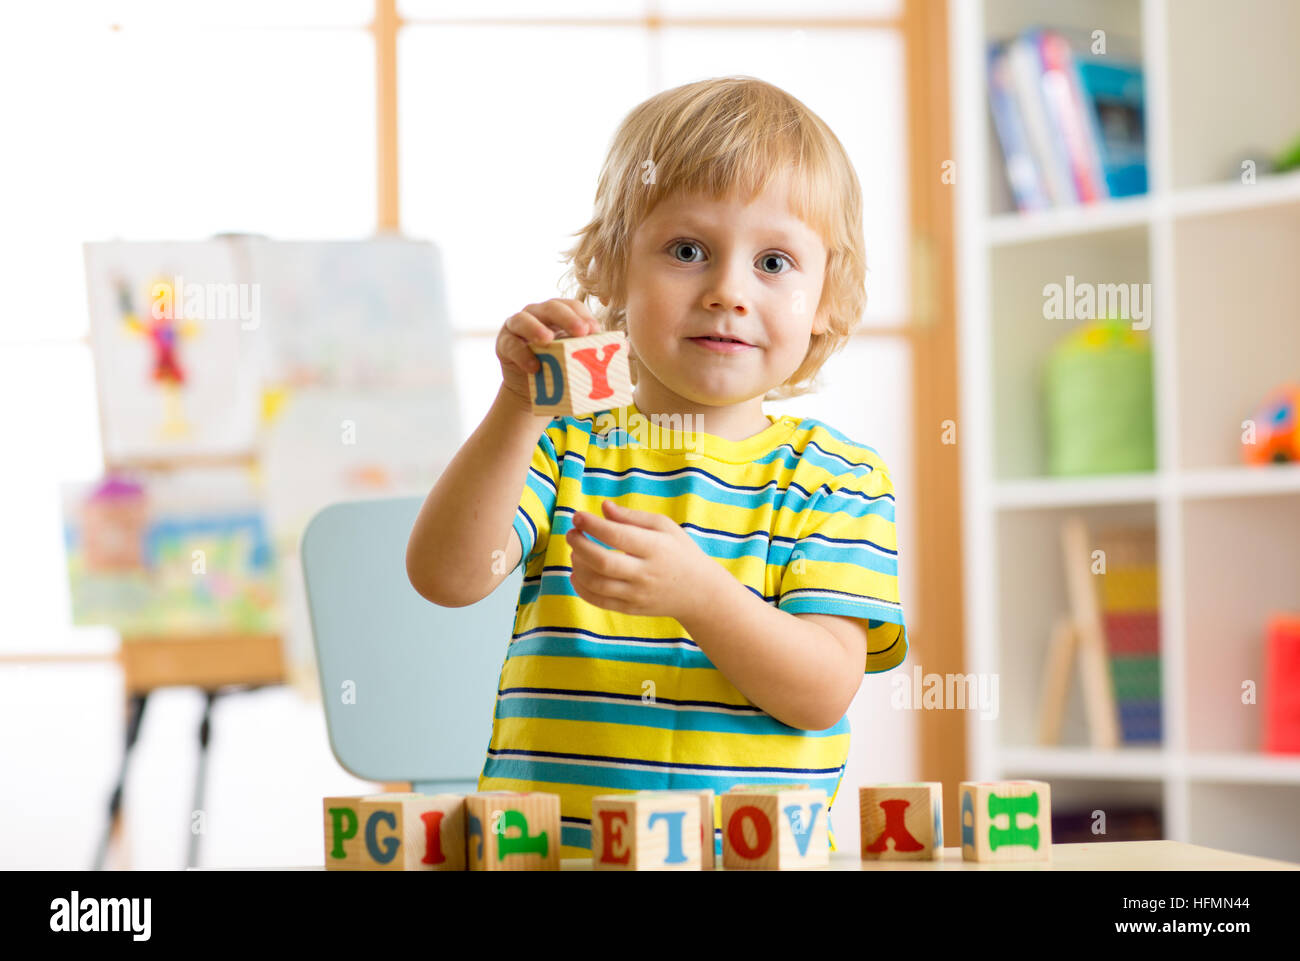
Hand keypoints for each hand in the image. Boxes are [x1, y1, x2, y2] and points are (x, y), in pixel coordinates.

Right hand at [496, 298, 600, 411]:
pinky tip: (534, 366)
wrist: (533, 390)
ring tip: (548, 341)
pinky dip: (522, 355)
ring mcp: (517, 326)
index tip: (596, 331)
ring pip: (524, 320)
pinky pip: (511, 345)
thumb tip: (625, 348)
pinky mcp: (504, 343)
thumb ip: (597, 352)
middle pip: (551, 307)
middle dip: (566, 318)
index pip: (571, 306)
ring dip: (536, 329)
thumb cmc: (559, 368)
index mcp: (558, 314)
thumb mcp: (577, 359)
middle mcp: (537, 314)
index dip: (583, 315)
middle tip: (581, 332)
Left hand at [564, 500, 720, 621]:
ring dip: (578, 566)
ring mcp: (637, 594)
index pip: (617, 536)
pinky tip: (577, 574)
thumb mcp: (664, 527)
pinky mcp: (631, 609)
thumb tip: (603, 507)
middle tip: (571, 533)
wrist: (699, 592)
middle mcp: (645, 573)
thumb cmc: (679, 552)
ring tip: (575, 552)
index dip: (592, 525)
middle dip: (579, 545)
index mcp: (655, 548)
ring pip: (597, 584)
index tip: (577, 516)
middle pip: (603, 562)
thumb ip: (632, 517)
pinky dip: (581, 588)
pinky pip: (599, 601)